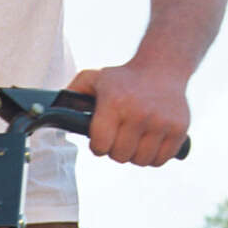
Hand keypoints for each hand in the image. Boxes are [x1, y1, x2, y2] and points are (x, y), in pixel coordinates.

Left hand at [70, 61, 189, 165]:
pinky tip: (149, 142)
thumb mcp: (94, 78)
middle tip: (119, 136)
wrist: (162, 67)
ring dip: (135, 154)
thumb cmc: (123, 78)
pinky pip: (160, 160)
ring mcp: (161, 122)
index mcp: (115, 103)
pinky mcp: (179, 129)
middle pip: (120, 156)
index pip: (100, 146)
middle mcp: (139, 113)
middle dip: (116, 150)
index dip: (98, 146)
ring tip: (134, 139)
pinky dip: (153, 156)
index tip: (101, 138)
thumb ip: (71, 95)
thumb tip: (49, 114)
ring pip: (141, 161)